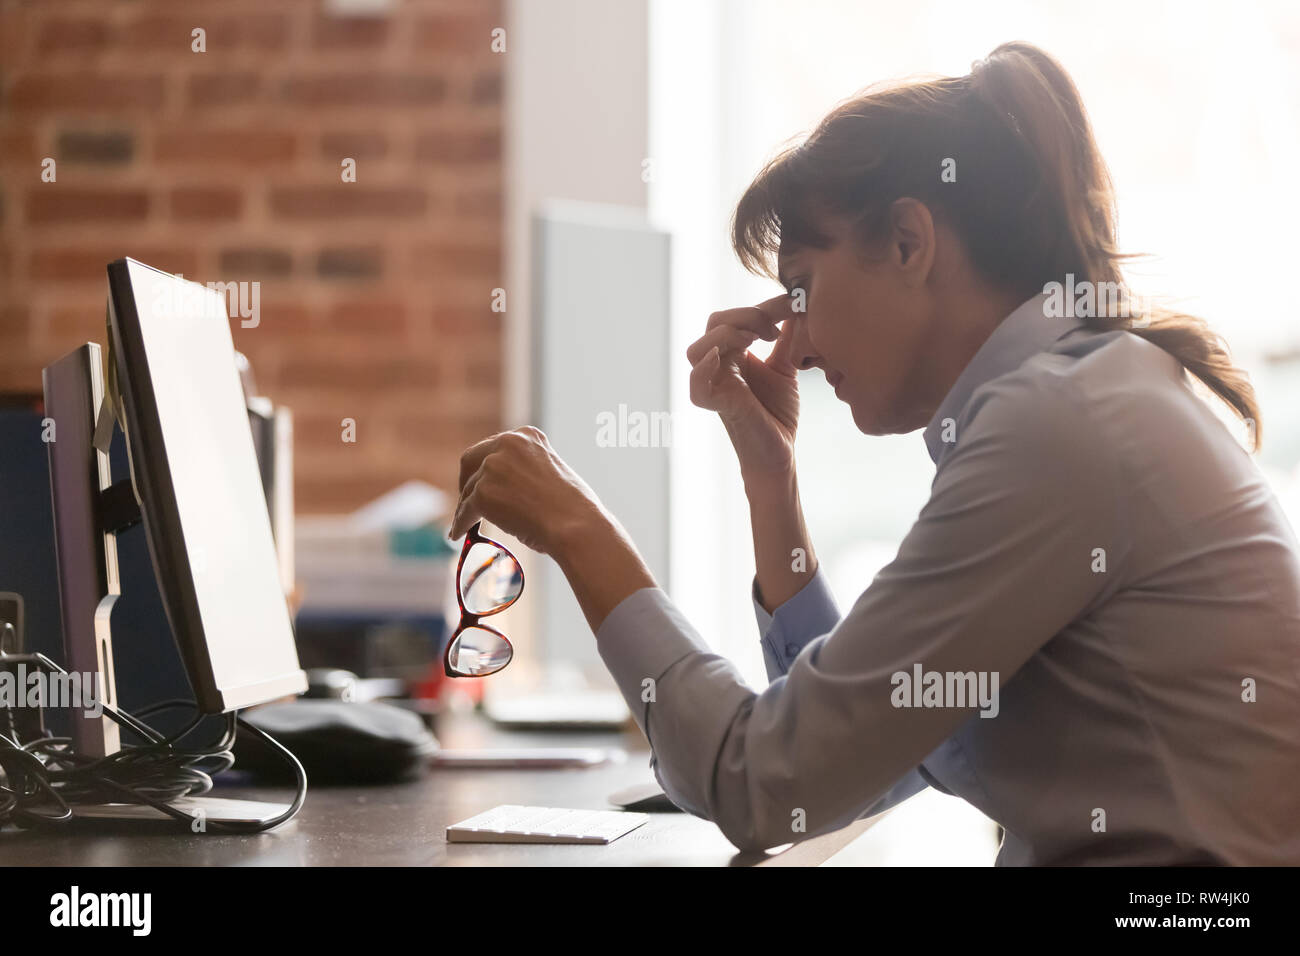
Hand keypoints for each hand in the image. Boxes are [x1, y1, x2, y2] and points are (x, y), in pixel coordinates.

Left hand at [448, 427, 657, 631]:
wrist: (576, 526)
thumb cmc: (574, 509)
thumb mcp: (552, 472)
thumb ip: (527, 470)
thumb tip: (505, 488)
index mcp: (527, 435)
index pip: (494, 447)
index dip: (484, 467)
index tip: (482, 481)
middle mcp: (507, 443)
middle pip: (471, 460)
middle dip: (467, 480)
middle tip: (468, 500)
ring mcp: (493, 467)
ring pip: (468, 490)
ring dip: (466, 507)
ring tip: (465, 523)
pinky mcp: (482, 493)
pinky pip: (465, 512)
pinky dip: (461, 524)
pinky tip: (458, 534)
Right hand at [687, 294, 799, 482]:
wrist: (781, 451)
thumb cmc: (777, 414)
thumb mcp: (785, 367)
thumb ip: (788, 338)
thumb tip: (798, 306)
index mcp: (732, 354)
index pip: (734, 317)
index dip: (761, 307)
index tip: (792, 304)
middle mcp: (718, 366)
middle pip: (715, 324)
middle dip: (747, 316)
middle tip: (775, 328)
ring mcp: (714, 385)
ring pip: (698, 348)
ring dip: (728, 335)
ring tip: (759, 339)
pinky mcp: (715, 405)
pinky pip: (697, 384)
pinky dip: (704, 368)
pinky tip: (725, 357)